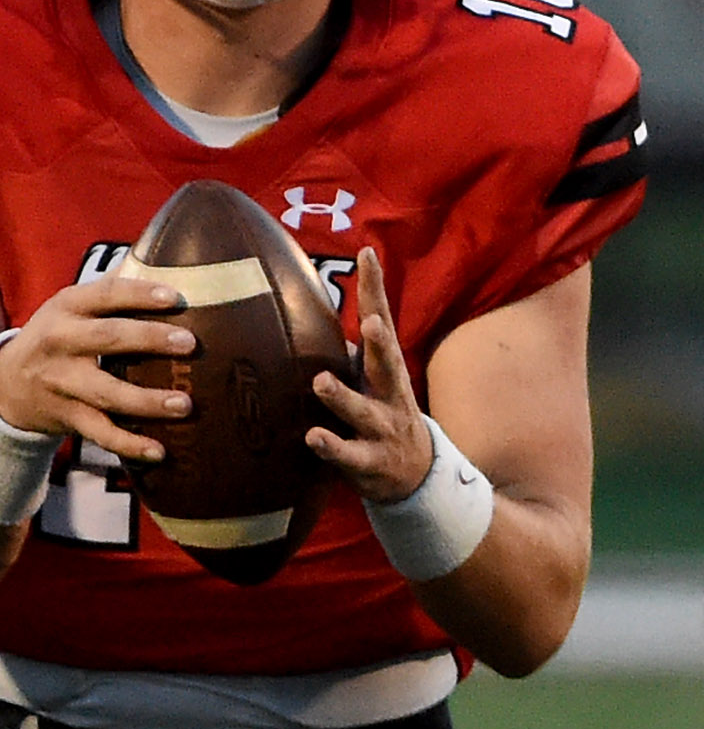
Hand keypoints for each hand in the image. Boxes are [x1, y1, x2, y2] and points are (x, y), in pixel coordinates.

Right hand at [0, 274, 193, 463]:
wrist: (7, 383)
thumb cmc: (59, 336)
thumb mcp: (72, 307)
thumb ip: (112, 290)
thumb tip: (170, 263)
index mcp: (67, 306)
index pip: (106, 293)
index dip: (140, 294)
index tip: (177, 298)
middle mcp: (60, 341)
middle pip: (108, 338)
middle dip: (149, 339)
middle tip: (190, 344)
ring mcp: (61, 381)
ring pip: (106, 392)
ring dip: (146, 400)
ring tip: (184, 404)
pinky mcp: (66, 416)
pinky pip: (100, 432)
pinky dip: (129, 444)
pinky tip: (160, 451)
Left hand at [307, 247, 433, 503]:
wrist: (417, 476)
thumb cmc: (381, 412)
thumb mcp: (371, 376)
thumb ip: (349, 344)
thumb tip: (313, 307)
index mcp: (384, 367)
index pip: (380, 319)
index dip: (374, 287)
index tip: (367, 253)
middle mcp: (388, 393)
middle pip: (385, 362)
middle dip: (379, 341)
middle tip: (367, 322)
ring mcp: (382, 428)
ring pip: (362, 411)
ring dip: (342, 396)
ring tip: (321, 382)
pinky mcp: (369, 461)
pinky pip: (347, 453)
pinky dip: (331, 445)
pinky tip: (312, 436)